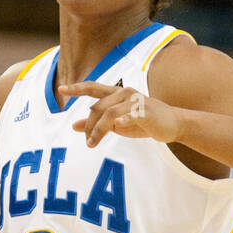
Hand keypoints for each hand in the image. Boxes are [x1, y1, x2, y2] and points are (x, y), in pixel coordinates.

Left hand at [58, 82, 183, 147]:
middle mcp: (124, 93)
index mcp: (116, 94)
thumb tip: (74, 125)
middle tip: (88, 143)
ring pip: (109, 113)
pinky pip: (131, 114)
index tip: (61, 89)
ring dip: (98, 130)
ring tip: (92, 144)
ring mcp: (135, 101)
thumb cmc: (142, 122)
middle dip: (89, 126)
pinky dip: (124, 119)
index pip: (93, 88)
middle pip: (98, 107)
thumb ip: (97, 122)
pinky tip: (118, 125)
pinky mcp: (146, 112)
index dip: (77, 88)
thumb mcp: (116, 123)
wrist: (171, 124)